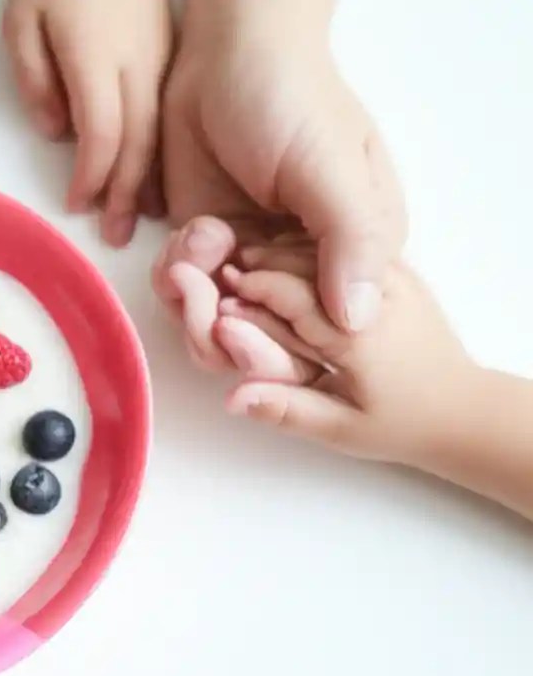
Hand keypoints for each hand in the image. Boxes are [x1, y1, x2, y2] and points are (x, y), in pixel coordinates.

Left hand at [2, 0, 170, 244]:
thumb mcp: (23, 22)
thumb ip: (36, 78)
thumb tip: (58, 131)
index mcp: (97, 57)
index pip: (103, 134)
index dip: (92, 176)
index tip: (77, 205)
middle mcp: (138, 63)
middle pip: (139, 142)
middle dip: (125, 194)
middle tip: (116, 236)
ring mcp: (160, 58)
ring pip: (160, 131)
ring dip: (150, 179)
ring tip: (142, 219)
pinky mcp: (170, 55)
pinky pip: (168, 114)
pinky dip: (163, 151)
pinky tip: (158, 175)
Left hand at [155, 0, 404, 344]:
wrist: (223, 55)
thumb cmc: (290, 98)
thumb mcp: (330, 168)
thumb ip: (349, 242)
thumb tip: (360, 323)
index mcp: (354, 255)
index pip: (326, 336)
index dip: (282, 348)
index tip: (242, 324)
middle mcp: (304, 267)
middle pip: (268, 345)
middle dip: (226, 332)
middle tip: (203, 296)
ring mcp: (251, 260)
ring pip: (217, 327)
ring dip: (193, 302)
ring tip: (189, 254)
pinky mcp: (204, 246)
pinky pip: (183, 293)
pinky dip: (174, 276)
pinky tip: (181, 235)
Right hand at [210, 243, 470, 464]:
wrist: (465, 409)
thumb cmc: (400, 425)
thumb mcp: (341, 430)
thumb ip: (285, 409)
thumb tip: (232, 399)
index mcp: (356, 333)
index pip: (285, 293)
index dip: (243, 290)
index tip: (211, 293)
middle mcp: (376, 295)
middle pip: (301, 261)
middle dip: (257, 263)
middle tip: (221, 272)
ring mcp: (394, 277)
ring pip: (327, 246)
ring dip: (282, 250)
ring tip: (248, 262)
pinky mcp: (402, 272)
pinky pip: (350, 246)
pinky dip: (313, 248)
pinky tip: (290, 261)